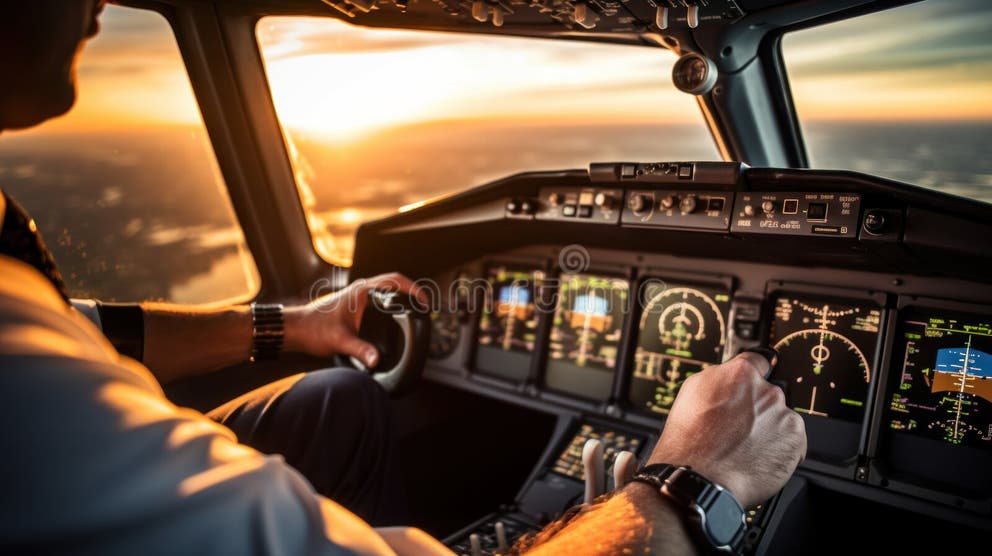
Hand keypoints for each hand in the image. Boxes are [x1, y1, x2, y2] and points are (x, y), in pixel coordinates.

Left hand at [284, 273, 425, 367]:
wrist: (295, 329)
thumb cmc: (312, 329)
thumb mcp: (339, 340)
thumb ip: (360, 350)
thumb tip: (376, 360)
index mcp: (361, 292)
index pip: (394, 281)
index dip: (413, 289)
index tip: (424, 300)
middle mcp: (360, 290)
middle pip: (394, 282)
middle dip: (412, 291)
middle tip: (424, 305)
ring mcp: (357, 296)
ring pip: (386, 289)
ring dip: (401, 295)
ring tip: (414, 308)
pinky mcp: (354, 305)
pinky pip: (379, 297)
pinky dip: (391, 302)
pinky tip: (393, 316)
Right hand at [646, 353, 805, 507]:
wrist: (700, 479)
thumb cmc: (690, 443)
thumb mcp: (691, 395)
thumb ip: (718, 382)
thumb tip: (728, 379)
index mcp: (739, 374)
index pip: (757, 361)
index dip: (753, 376)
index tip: (754, 381)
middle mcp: (765, 390)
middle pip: (767, 395)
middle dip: (757, 411)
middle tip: (737, 430)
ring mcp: (782, 414)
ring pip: (779, 419)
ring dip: (768, 431)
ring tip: (745, 449)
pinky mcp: (796, 438)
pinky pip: (793, 442)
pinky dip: (781, 450)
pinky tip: (758, 459)